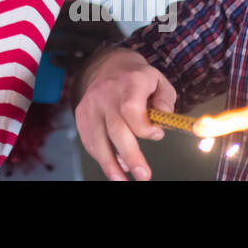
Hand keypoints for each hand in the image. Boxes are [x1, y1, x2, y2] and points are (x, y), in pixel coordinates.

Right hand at [74, 47, 176, 180]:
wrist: (107, 66)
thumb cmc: (137, 79)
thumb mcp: (159, 82)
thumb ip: (166, 101)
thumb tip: (163, 121)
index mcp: (130, 83)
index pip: (132, 110)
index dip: (144, 128)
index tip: (156, 133)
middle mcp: (107, 94)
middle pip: (116, 129)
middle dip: (130, 156)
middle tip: (143, 176)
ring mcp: (91, 105)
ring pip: (98, 139)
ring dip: (111, 164)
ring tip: (122, 181)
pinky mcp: (82, 115)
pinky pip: (89, 140)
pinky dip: (100, 156)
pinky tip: (114, 166)